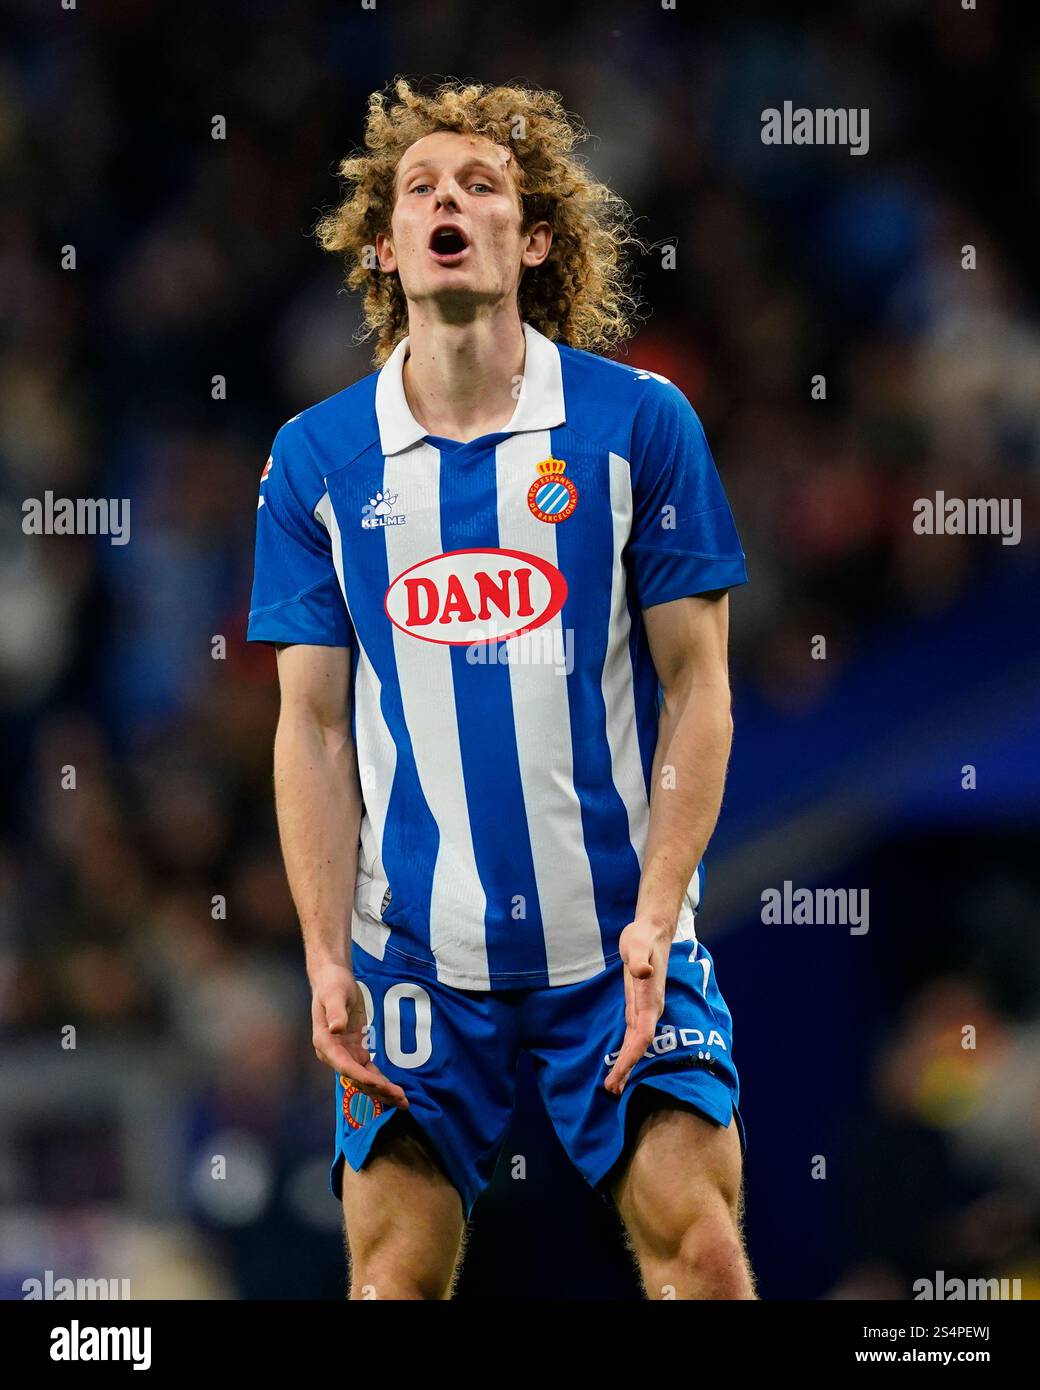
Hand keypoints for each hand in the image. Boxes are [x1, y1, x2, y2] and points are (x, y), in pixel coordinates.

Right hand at [311, 962, 408, 1110]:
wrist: (333, 980)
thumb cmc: (333, 985)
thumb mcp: (334, 994)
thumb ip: (336, 1012)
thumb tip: (336, 1028)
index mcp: (324, 1042)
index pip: (343, 1064)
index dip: (361, 1076)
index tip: (379, 1084)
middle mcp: (333, 1054)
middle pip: (356, 1077)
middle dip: (378, 1090)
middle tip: (400, 1099)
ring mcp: (345, 1055)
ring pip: (364, 1079)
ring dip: (382, 1092)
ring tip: (403, 1102)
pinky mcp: (356, 1052)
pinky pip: (369, 1072)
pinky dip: (381, 1082)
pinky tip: (395, 1092)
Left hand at [603, 918, 673, 1095]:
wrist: (652, 931)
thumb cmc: (643, 938)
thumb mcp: (637, 945)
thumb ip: (640, 960)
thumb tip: (644, 971)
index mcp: (650, 1000)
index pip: (642, 1035)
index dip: (632, 1055)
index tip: (620, 1072)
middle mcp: (650, 1009)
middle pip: (639, 1045)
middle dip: (627, 1068)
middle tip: (611, 1090)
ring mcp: (645, 1009)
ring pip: (637, 1043)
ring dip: (627, 1064)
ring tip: (614, 1085)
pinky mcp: (637, 1005)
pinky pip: (633, 1034)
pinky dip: (627, 1050)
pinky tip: (621, 1062)